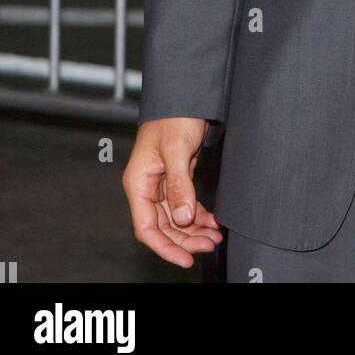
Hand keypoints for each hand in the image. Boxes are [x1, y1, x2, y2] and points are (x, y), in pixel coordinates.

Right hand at [123, 118, 223, 267]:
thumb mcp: (176, 149)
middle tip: (209, 245)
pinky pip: (185, 205)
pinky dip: (198, 216)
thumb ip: (179, 185)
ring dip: (194, 230)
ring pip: (176, 219)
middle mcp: (148, 187)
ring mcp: (163, 184)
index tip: (185, 259)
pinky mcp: (178, 178)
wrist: (187, 95)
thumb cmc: (175, 116)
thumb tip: (183, 218)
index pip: (146, 227)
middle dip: (185, 240)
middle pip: (163, 227)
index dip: (165, 247)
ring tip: (215, 237)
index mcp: (139, 183)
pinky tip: (213, 222)